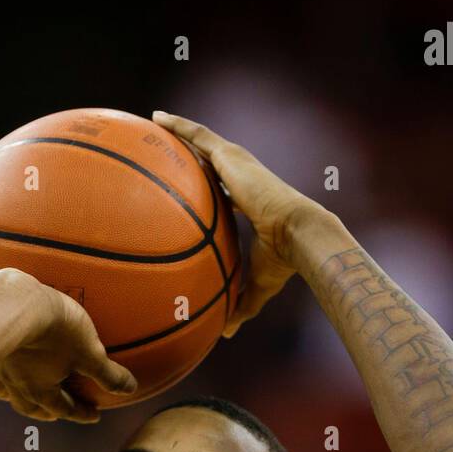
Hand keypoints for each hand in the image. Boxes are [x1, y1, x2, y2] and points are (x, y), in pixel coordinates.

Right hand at [0, 278, 136, 422]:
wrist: (10, 302)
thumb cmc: (54, 329)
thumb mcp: (89, 351)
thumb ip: (108, 373)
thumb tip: (131, 389)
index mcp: (42, 391)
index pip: (65, 409)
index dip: (82, 412)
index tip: (95, 415)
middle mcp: (17, 387)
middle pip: (35, 407)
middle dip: (50, 411)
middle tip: (61, 411)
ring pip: (9, 395)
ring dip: (22, 400)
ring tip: (29, 396)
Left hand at [152, 111, 314, 337]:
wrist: (298, 235)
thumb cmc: (283, 262)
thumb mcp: (256, 286)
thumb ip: (240, 304)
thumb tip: (226, 333)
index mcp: (250, 201)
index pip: (225, 191)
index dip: (211, 187)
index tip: (195, 189)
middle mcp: (243, 177)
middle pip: (212, 161)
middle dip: (192, 154)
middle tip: (169, 152)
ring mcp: (237, 163)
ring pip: (202, 141)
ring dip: (181, 132)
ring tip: (154, 122)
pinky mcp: (230, 156)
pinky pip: (198, 136)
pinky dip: (179, 126)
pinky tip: (158, 118)